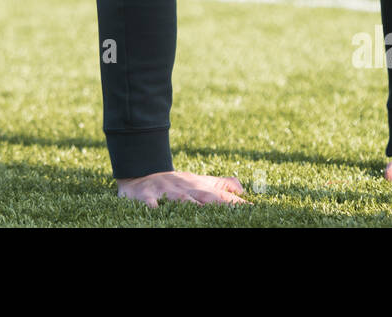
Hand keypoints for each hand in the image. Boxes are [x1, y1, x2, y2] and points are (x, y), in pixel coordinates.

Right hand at [116, 171, 248, 207]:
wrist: (139, 177)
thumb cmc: (173, 183)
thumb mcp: (196, 181)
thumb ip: (219, 184)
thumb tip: (242, 189)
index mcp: (197, 185)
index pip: (220, 195)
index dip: (235, 202)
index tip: (251, 209)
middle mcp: (184, 188)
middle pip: (204, 196)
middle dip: (219, 203)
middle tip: (233, 213)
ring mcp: (166, 191)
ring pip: (180, 199)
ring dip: (189, 205)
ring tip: (199, 212)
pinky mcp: (146, 195)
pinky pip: (150, 202)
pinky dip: (154, 206)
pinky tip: (155, 210)